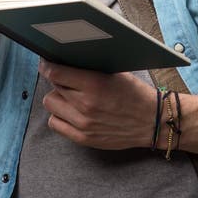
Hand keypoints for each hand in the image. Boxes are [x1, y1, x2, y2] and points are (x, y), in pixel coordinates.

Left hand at [39, 60, 154, 149]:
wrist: (151, 122)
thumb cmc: (135, 93)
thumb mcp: (115, 72)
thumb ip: (90, 68)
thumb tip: (67, 59)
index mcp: (94, 84)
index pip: (55, 73)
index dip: (47, 66)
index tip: (46, 63)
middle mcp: (85, 105)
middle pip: (53, 87)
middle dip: (58, 80)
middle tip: (67, 79)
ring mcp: (83, 124)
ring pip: (51, 105)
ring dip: (58, 98)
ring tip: (70, 96)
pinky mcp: (83, 138)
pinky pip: (55, 124)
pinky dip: (59, 116)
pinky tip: (70, 111)